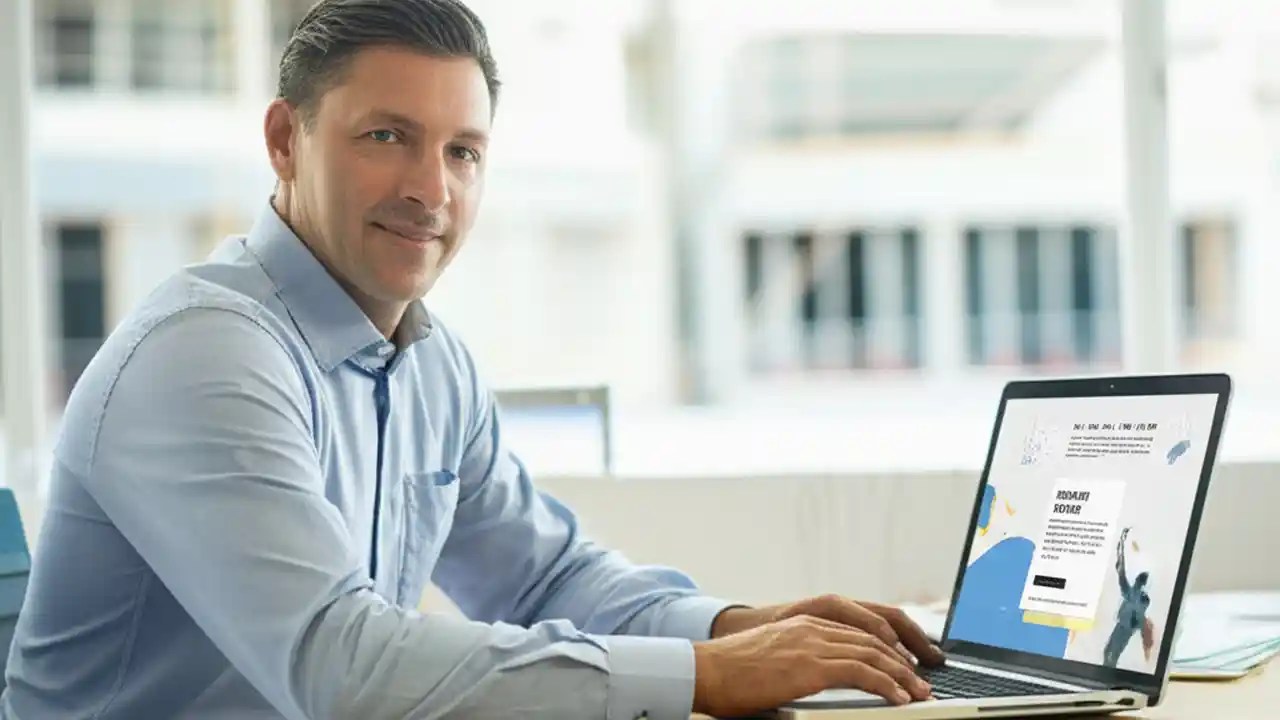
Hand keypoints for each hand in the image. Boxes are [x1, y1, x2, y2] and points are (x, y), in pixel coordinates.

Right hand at [692, 614, 933, 717]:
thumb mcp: (771, 659)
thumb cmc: (729, 673)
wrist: (705, 671)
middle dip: (901, 662)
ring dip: (902, 675)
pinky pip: (860, 672)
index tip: (902, 668)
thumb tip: (810, 683)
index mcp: (803, 625)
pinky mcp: (810, 666)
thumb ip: (797, 664)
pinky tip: (899, 697)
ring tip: (919, 693)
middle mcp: (811, 628)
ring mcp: (811, 644)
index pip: (857, 633)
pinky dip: (886, 684)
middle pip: (871, 640)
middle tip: (920, 683)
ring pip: (872, 654)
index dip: (885, 650)